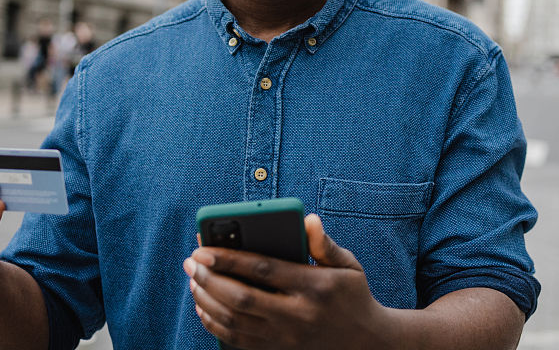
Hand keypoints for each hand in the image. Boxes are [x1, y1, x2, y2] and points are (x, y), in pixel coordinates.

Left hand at [184, 213, 392, 348]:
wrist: (367, 344)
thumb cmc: (353, 296)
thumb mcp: (349, 266)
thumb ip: (324, 244)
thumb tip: (308, 220)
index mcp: (314, 287)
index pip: (263, 270)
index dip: (230, 259)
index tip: (203, 247)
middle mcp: (297, 315)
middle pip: (242, 298)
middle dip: (210, 278)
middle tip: (191, 262)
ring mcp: (285, 338)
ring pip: (234, 321)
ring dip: (207, 299)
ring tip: (194, 279)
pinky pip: (236, 340)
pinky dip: (214, 324)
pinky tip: (204, 305)